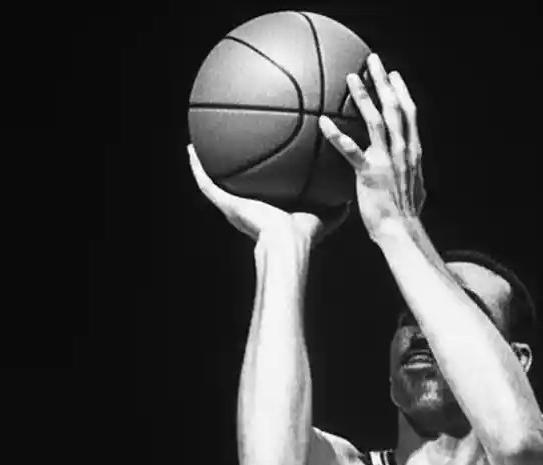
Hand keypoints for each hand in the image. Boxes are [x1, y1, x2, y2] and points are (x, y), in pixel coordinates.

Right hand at [187, 145, 346, 241]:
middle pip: (232, 184)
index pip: (258, 191)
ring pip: (213, 182)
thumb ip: (338, 208)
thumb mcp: (325, 216)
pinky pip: (206, 183)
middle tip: (223, 144)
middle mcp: (247, 208)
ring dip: (203, 164)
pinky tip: (191, 149)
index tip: (254, 158)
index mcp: (266, 211)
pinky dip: (197, 167)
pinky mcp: (226, 204)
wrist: (288, 244)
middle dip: (227, 167)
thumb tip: (351, 198)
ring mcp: (233, 206)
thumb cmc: (305, 236)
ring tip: (196, 143)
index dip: (255, 177)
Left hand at [319, 53, 426, 238]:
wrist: (402, 232)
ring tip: (352, 77)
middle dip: (385, 81)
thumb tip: (409, 172)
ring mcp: (387, 161)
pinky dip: (337, 135)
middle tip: (373, 60)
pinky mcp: (370, 174)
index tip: (394, 75)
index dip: (402, 92)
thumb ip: (409, 173)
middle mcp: (402, 151)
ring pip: (376, 121)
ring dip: (364, 97)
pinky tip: (323, 122)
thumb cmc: (405, 214)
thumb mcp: (415, 188)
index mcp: (412, 152)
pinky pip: (351, 150)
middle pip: (395, 108)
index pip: (409, 114)